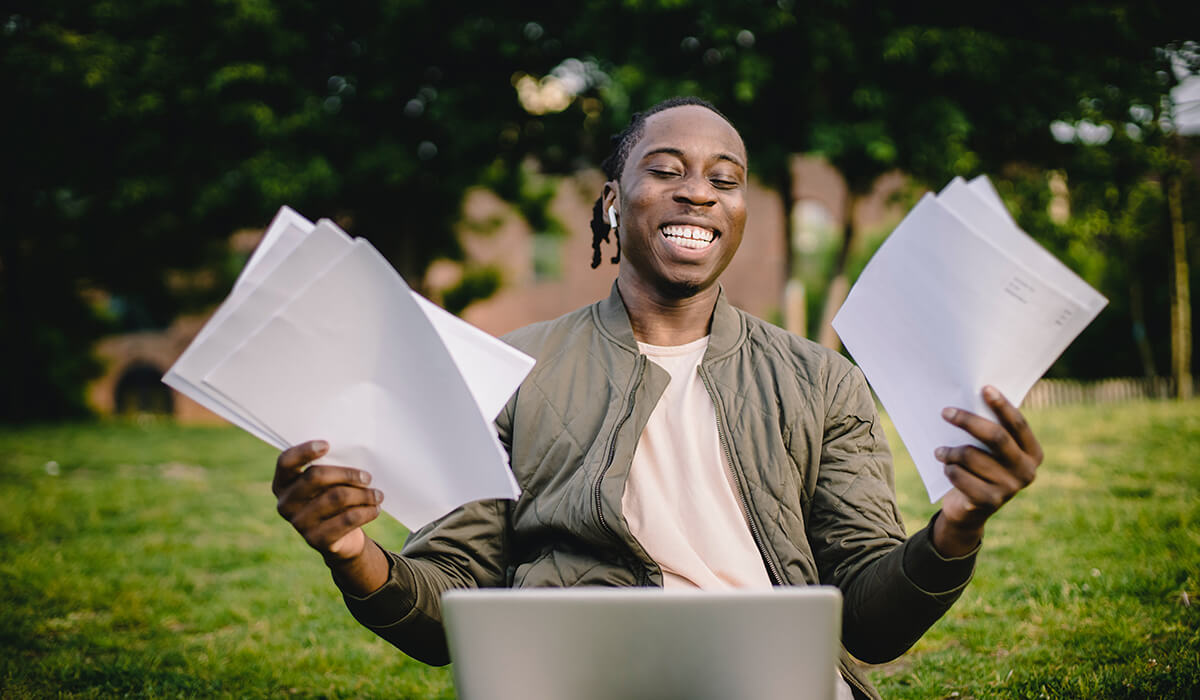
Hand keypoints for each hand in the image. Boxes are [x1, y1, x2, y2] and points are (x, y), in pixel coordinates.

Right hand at [273, 440, 382, 561]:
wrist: (339, 539)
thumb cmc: (333, 499)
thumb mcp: (327, 483)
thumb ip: (330, 469)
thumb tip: (354, 454)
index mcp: (283, 484)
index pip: (286, 461)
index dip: (304, 451)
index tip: (327, 445)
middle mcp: (285, 503)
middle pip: (316, 476)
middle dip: (347, 474)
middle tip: (368, 477)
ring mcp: (299, 523)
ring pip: (337, 497)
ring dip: (364, 494)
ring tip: (378, 495)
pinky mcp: (316, 540)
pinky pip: (347, 519)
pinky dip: (366, 511)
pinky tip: (375, 509)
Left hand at [932, 385, 1042, 556]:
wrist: (970, 510)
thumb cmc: (980, 469)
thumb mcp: (991, 451)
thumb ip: (992, 430)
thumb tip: (973, 394)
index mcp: (1033, 454)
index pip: (1018, 424)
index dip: (1002, 405)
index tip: (984, 388)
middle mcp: (1027, 472)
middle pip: (996, 437)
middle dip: (968, 421)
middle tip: (946, 412)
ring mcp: (1010, 489)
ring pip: (971, 455)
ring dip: (949, 451)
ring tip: (940, 452)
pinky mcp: (989, 502)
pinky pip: (960, 475)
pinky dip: (948, 469)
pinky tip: (947, 469)